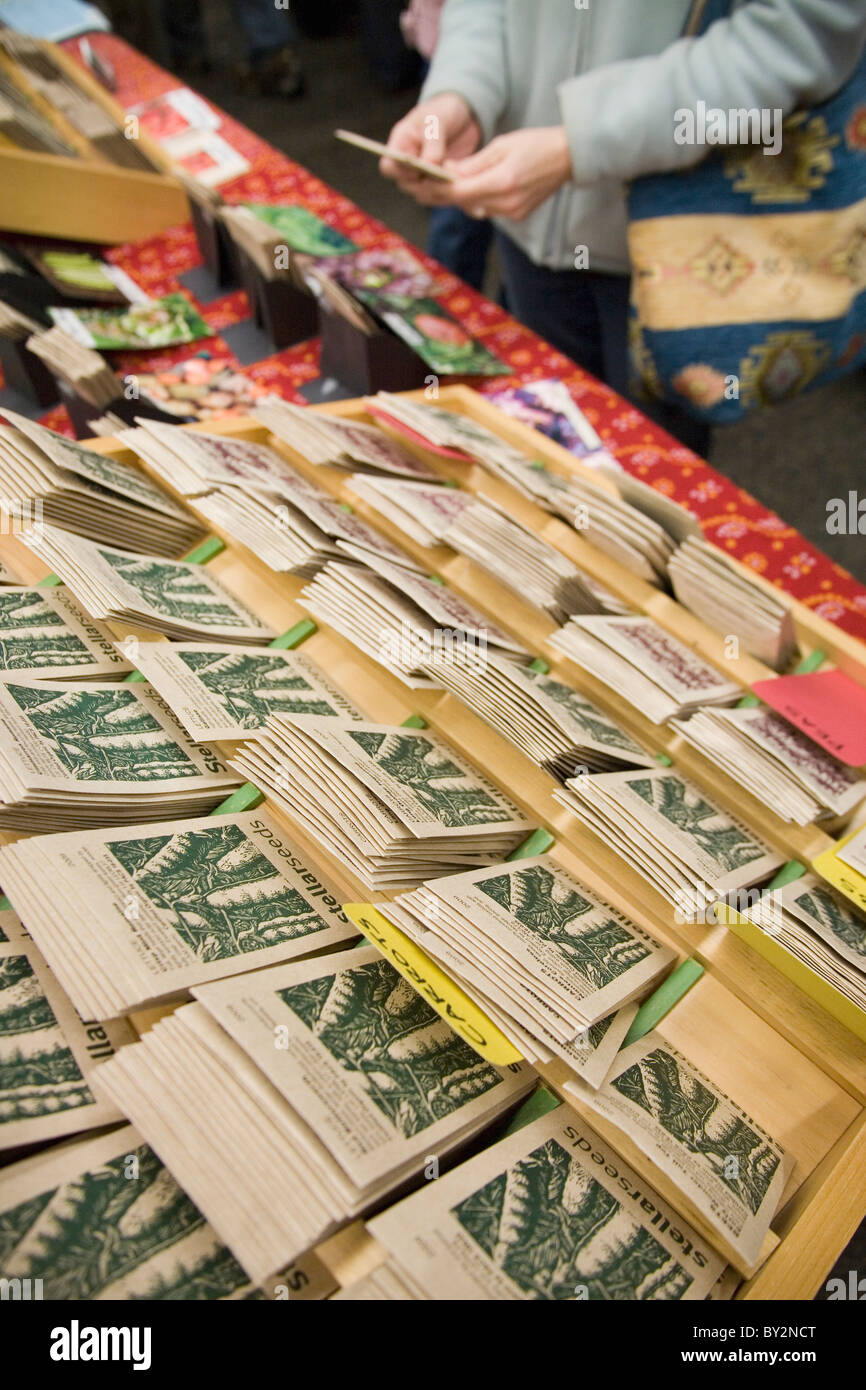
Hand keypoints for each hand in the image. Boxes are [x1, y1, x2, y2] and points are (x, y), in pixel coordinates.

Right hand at [380, 93, 480, 203]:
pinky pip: (442, 198)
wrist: (462, 117)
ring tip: (458, 182)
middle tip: (445, 177)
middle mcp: (408, 166)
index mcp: (399, 146)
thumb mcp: (436, 121)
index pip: (388, 167)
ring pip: (425, 195)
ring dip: (440, 192)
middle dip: (425, 184)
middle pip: (407, 186)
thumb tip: (431, 167)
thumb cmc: (442, 112)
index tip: (419, 166)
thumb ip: (432, 143)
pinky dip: (453, 196)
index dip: (400, 171)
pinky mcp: (440, 185)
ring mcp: (423, 178)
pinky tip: (467, 193)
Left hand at [439, 127, 573, 220]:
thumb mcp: (501, 145)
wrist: (568, 158)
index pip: (460, 191)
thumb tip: (447, 172)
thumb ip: (473, 163)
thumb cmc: (535, 144)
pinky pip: (490, 209)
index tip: (423, 182)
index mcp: (502, 182)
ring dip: (464, 195)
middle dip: (447, 192)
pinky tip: (477, 186)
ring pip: (476, 207)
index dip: (439, 188)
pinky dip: (480, 198)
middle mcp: (507, 202)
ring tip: (450, 181)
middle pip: (466, 202)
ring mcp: (513, 212)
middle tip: (429, 182)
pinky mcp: (517, 215)